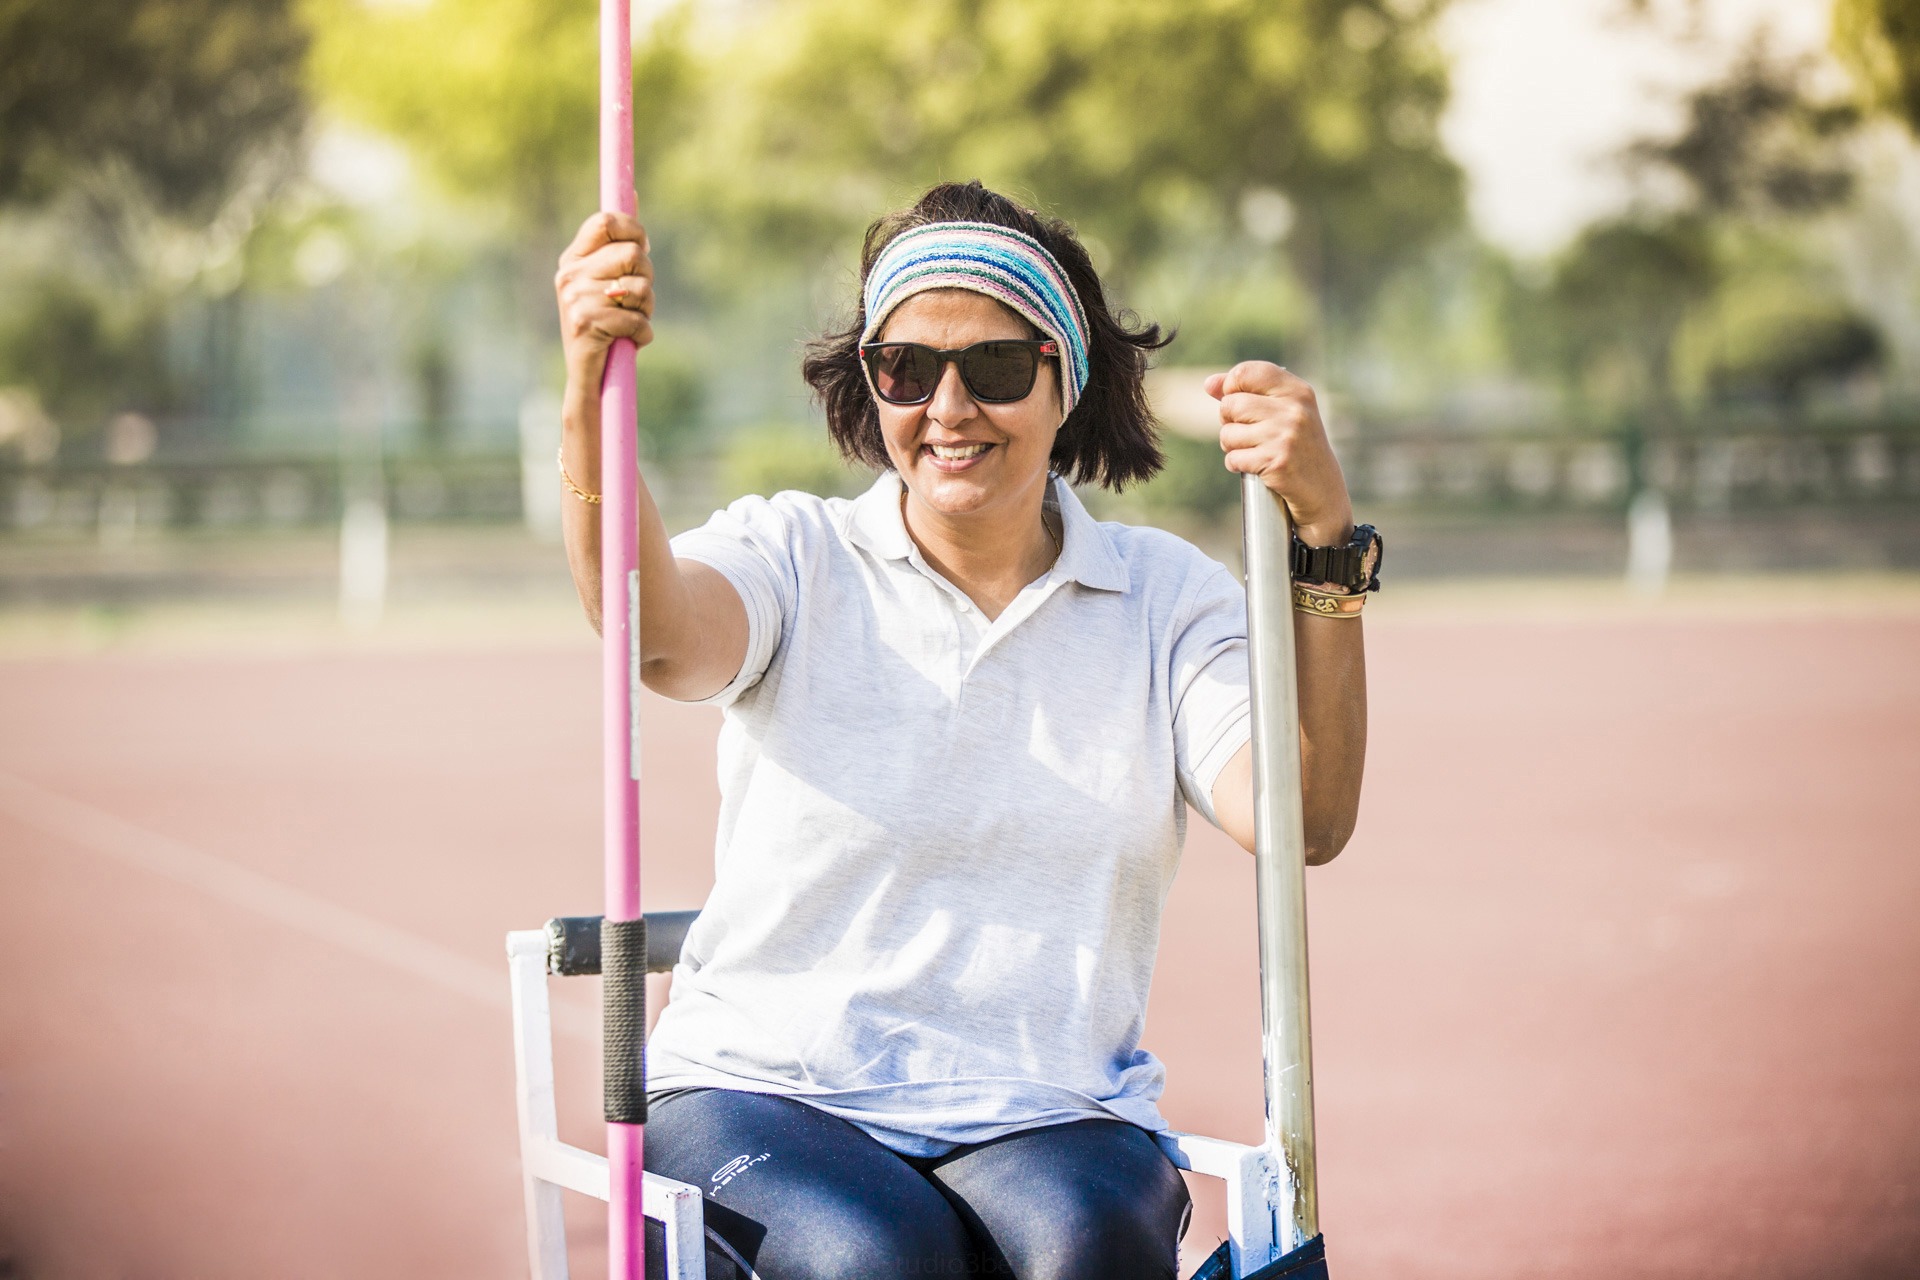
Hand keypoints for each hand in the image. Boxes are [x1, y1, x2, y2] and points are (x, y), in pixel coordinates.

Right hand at [554, 210, 654, 384]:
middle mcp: (569, 275)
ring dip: (646, 310)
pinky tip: (628, 342)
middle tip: (636, 299)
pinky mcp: (587, 324)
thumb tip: (632, 195)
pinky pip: (637, 320)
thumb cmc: (604, 327)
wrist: (588, 378)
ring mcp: (575, 299)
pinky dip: (642, 334)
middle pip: (633, 254)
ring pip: (640, 287)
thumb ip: (617, 244)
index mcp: (573, 260)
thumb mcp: (607, 281)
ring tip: (630, 322)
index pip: (605, 221)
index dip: (633, 229)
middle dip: (647, 278)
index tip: (643, 246)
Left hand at [1206, 361, 1353, 546]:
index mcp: (1297, 391)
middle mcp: (1293, 410)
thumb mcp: (1283, 414)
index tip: (1233, 400)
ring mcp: (1285, 435)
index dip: (1230, 386)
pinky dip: (1237, 465)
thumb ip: (1248, 393)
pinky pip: (1233, 458)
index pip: (1246, 372)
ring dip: (1231, 446)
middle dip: (1228, 421)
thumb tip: (1209, 383)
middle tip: (1247, 434)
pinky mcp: (1276, 461)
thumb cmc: (1297, 449)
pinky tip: (1255, 467)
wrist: (1323, 492)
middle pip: (1231, 404)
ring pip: (1228, 433)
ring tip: (1253, 451)